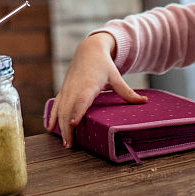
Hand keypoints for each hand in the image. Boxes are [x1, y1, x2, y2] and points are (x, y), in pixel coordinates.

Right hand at [45, 32, 146, 146]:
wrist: (88, 50)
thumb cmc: (103, 64)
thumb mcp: (116, 76)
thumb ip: (127, 92)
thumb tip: (144, 102)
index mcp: (89, 85)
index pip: (81, 100)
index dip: (77, 111)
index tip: (73, 123)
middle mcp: (75, 88)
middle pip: (68, 110)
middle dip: (68, 128)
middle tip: (71, 145)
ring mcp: (67, 89)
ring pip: (60, 109)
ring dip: (60, 126)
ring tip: (65, 142)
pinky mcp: (63, 90)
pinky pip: (56, 105)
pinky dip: (52, 116)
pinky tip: (50, 128)